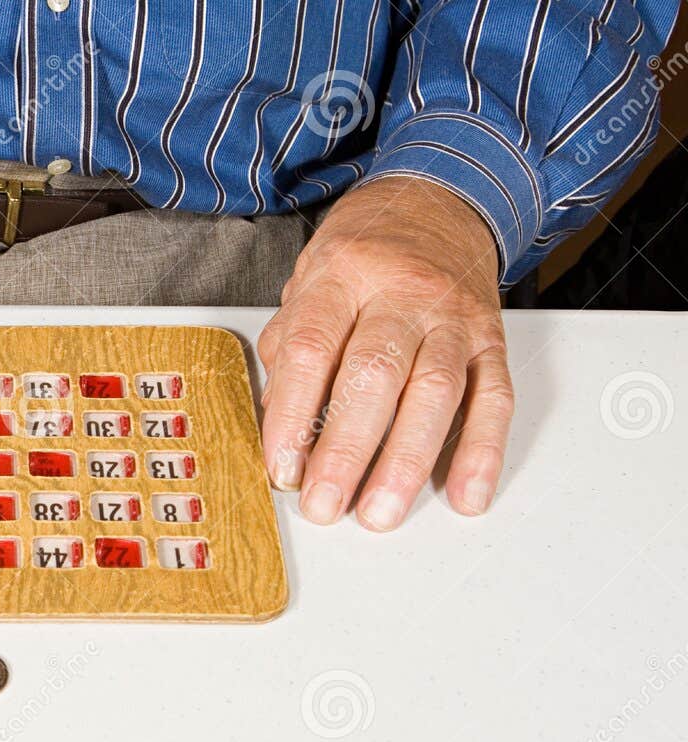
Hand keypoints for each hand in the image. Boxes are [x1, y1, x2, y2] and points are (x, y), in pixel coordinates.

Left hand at [258, 176, 513, 530]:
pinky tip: (464, 493)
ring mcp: (453, 317)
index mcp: (344, 275)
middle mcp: (402, 293)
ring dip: (407, 461)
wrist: (437, 201)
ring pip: (436, 392)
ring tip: (380, 512)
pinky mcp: (491, 339)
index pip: (312, 349)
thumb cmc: (364, 252)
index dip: (290, 415)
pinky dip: (482, 451)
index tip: (281, 468)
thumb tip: (276, 424)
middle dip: (346, 450)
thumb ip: (290, 346)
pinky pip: (494, 397)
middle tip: (324, 504)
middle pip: (374, 375)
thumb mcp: (308, 280)